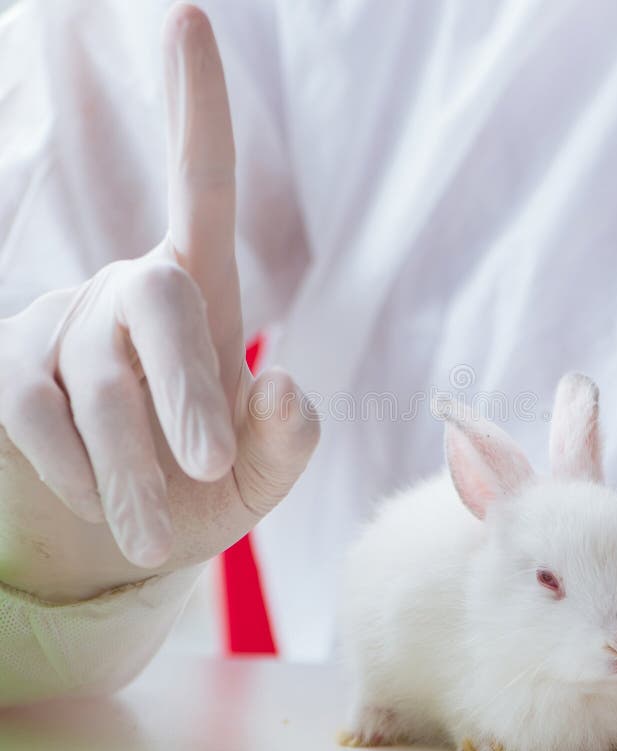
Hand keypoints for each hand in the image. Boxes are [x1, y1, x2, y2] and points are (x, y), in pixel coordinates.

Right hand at [0, 4, 318, 601]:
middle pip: (156, 300)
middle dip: (184, 391)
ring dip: (130, 466)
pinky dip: (76, 468)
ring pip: (93, 381)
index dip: (195, 109)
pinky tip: (96, 496)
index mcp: (203, 296)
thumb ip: (291, 438)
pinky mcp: (9, 377)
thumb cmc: (208, 486)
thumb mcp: (263, 471)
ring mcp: (61, 327)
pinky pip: (36, 414)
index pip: (203, 189)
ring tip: (153, 530)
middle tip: (211, 469)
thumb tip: (282, 384)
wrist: (129, 536)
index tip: (187, 16)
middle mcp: (129, 291)